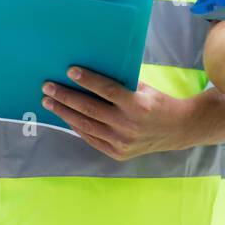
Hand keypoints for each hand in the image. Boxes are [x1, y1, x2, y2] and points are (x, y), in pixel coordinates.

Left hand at [42, 68, 188, 160]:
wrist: (177, 130)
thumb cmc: (158, 103)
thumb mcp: (144, 89)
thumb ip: (121, 84)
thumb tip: (93, 72)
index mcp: (137, 105)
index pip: (106, 90)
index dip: (87, 80)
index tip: (69, 70)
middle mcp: (127, 125)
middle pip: (89, 109)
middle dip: (65, 97)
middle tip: (47, 87)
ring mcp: (121, 142)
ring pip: (85, 125)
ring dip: (64, 112)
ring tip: (49, 102)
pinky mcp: (117, 153)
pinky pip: (91, 138)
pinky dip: (76, 126)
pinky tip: (65, 116)